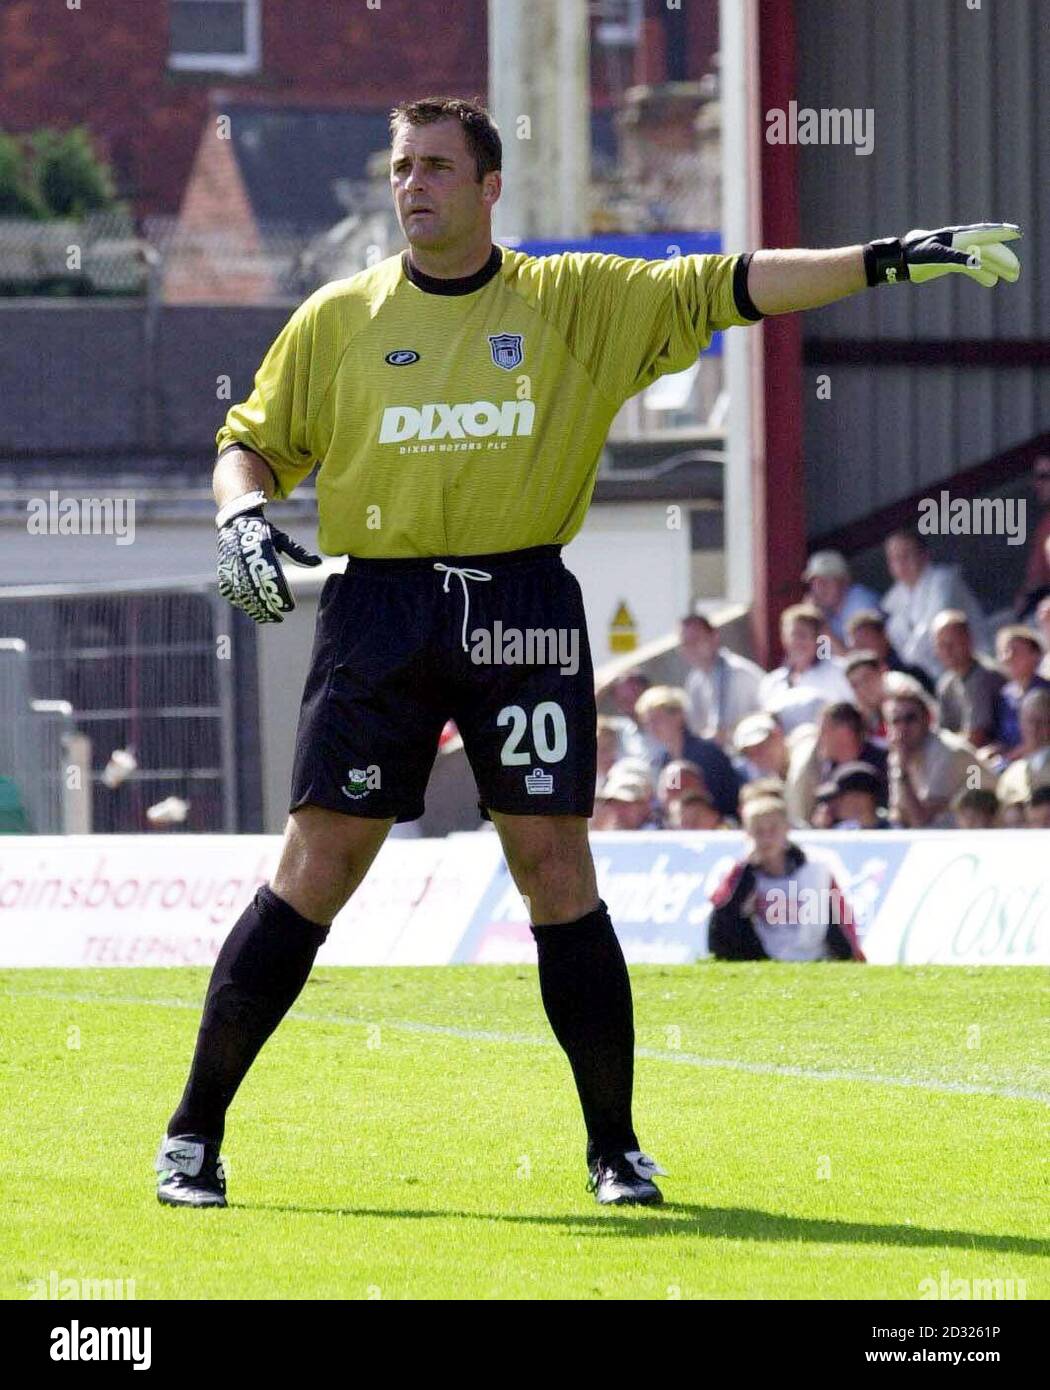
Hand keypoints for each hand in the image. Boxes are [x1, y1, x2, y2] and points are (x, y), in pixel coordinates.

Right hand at [216, 490, 321, 623]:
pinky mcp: (224, 571)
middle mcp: (244, 560)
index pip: (272, 579)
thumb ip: (298, 553)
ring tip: (265, 617)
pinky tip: (250, 608)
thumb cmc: (262, 532)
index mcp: (260, 551)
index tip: (289, 607)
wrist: (236, 520)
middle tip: (278, 618)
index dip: (280, 595)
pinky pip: (229, 591)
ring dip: (253, 608)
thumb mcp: (281, 539)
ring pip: (242, 595)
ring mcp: (231, 567)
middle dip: (267, 608)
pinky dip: (239, 601)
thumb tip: (318, 563)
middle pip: (256, 591)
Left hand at [866, 223, 1020, 287]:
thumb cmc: (917, 254)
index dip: (1001, 235)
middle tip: (1016, 271)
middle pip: (987, 250)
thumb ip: (958, 258)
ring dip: (995, 268)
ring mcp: (955, 252)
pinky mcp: (949, 262)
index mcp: (959, 237)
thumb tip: (977, 263)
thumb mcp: (936, 256)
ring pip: (981, 259)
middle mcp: (960, 243)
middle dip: (1003, 260)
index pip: (985, 235)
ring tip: (1009, 277)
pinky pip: (969, 267)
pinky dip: (980, 273)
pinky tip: (990, 280)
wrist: (901, 259)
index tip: (1017, 234)